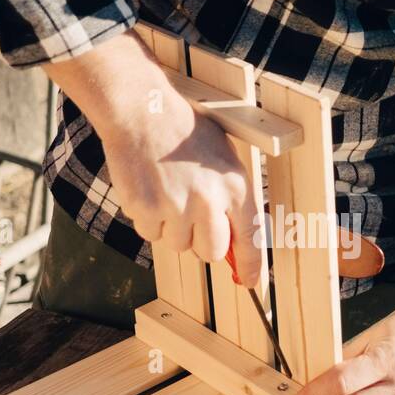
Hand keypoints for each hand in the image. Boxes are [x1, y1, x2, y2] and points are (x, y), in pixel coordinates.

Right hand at [42, 31, 261, 284]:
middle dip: (201, 242)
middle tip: (191, 218)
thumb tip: (231, 245)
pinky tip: (150, 189)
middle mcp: (208, 201)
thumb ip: (231, 200)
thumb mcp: (225, 158)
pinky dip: (148, 220)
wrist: (144, 112)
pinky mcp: (145, 210)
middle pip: (210, 252)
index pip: (250, 239)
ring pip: (177, 245)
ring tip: (168, 191)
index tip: (249, 283)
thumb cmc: (186, 132)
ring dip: (172, 228)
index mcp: (236, 186)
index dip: (250, 267)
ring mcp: (175, 208)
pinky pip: (149, 234)